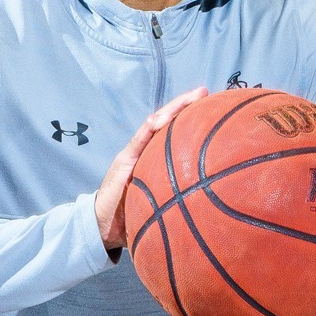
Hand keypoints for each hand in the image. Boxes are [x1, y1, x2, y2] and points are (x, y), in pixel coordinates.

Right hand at [96, 87, 208, 250]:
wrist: (105, 224)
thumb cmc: (135, 214)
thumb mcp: (163, 201)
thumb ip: (180, 194)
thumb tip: (211, 200)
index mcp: (155, 157)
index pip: (174, 131)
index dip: (190, 117)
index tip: (210, 104)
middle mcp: (145, 150)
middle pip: (166, 122)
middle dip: (184, 104)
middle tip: (203, 91)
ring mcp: (133, 152)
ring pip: (154, 125)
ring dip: (171, 110)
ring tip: (188, 98)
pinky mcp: (123, 160)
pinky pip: (137, 142)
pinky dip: (148, 129)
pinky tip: (159, 119)